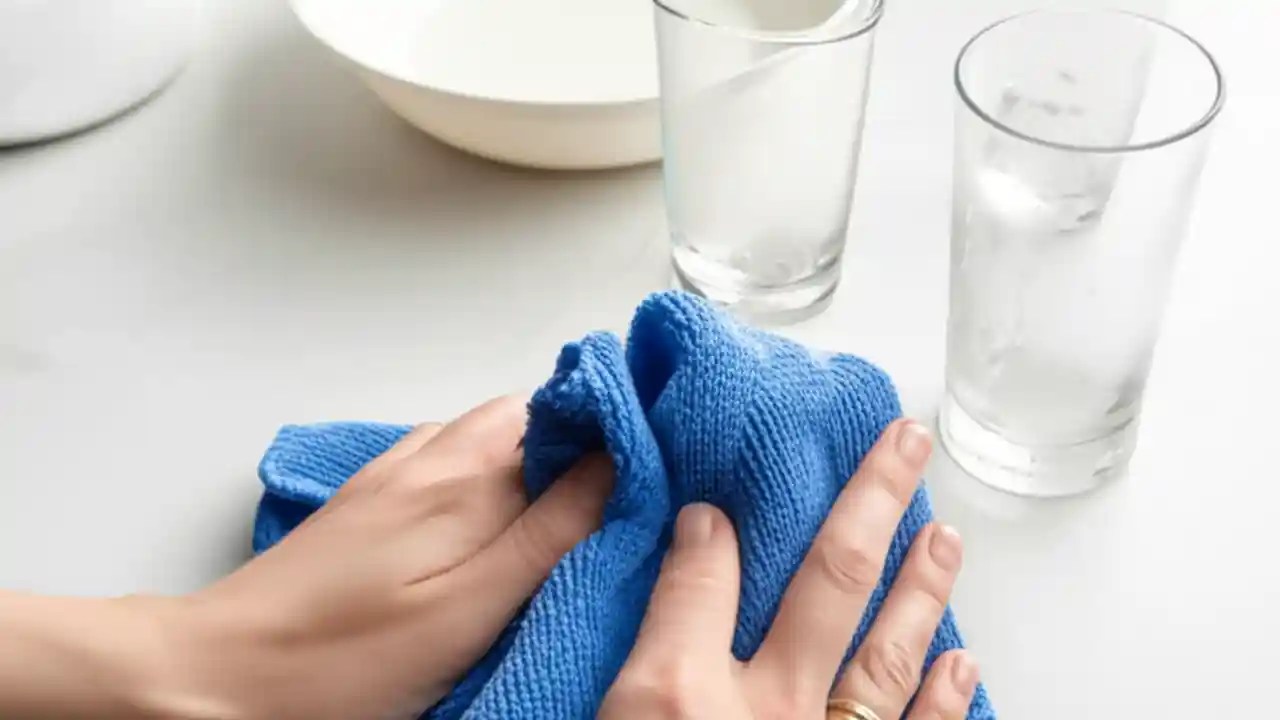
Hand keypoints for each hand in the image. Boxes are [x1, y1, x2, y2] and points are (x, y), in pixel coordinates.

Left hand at [144, 395, 611, 718]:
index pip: (566, 413)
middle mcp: (431, 457)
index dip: (619, 424)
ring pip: (492, 436)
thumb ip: (549, 532)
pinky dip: (491, 475)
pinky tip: (497, 520)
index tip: (662, 453)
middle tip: (626, 492)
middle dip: (585, 439)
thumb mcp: (469, 609)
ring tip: (574, 508)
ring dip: (539, 456)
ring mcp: (396, 474)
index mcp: (465, 477)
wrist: (222, 673)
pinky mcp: (373, 501)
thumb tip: (619, 464)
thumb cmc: (341, 658)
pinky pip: (451, 461)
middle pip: (532, 416)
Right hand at [600, 419, 977, 719]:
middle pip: (832, 584)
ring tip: (945, 536)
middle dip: (873, 502)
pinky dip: (943, 699)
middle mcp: (778, 707)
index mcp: (692, 685)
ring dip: (921, 588)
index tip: (713, 501)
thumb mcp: (620, 709)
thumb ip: (660, 618)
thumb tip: (698, 524)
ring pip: (887, 657)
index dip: (710, 527)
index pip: (707, 574)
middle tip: (906, 441)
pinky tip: (961, 659)